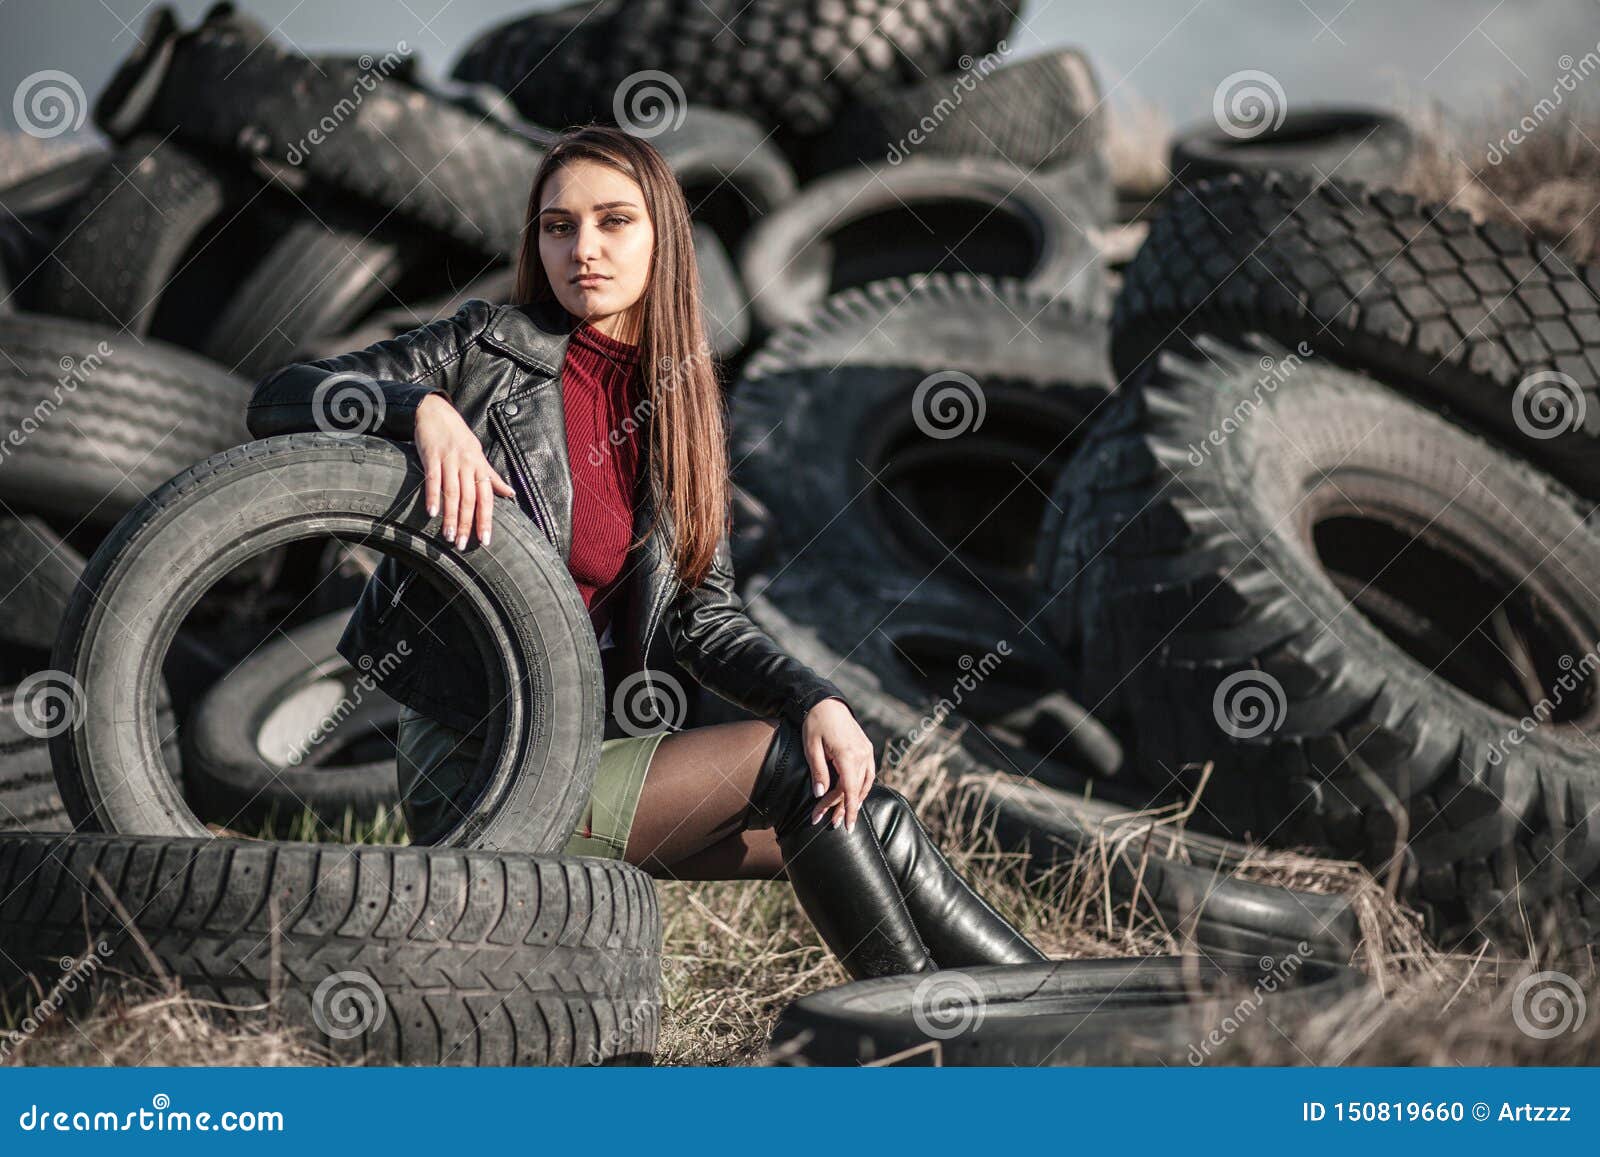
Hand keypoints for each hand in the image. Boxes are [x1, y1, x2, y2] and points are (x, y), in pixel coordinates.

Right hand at [414, 393, 515, 549]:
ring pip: (453, 492)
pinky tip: (432, 513)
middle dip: (467, 524)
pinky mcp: (431, 456)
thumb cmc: (458, 436)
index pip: (487, 498)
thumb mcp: (478, 454)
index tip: (485, 540)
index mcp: (479, 466)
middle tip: (463, 545)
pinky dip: (433, 496)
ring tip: (449, 536)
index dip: (486, 519)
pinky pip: (433, 479)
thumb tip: (510, 493)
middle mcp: (467, 464)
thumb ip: (491, 476)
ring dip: (451, 516)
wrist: (435, 411)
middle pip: (470, 499)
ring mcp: (449, 460)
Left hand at [801, 697, 875, 831]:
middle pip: (855, 789)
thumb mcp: (811, 747)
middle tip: (831, 823)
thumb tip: (821, 794)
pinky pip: (868, 773)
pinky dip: (862, 787)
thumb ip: (818, 771)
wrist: (827, 702)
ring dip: (855, 800)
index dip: (847, 810)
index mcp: (848, 754)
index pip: (850, 789)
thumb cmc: (815, 723)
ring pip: (865, 783)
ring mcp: (866, 751)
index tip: (847, 827)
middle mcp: (862, 754)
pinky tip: (855, 796)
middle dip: (844, 808)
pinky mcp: (866, 748)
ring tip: (844, 815)